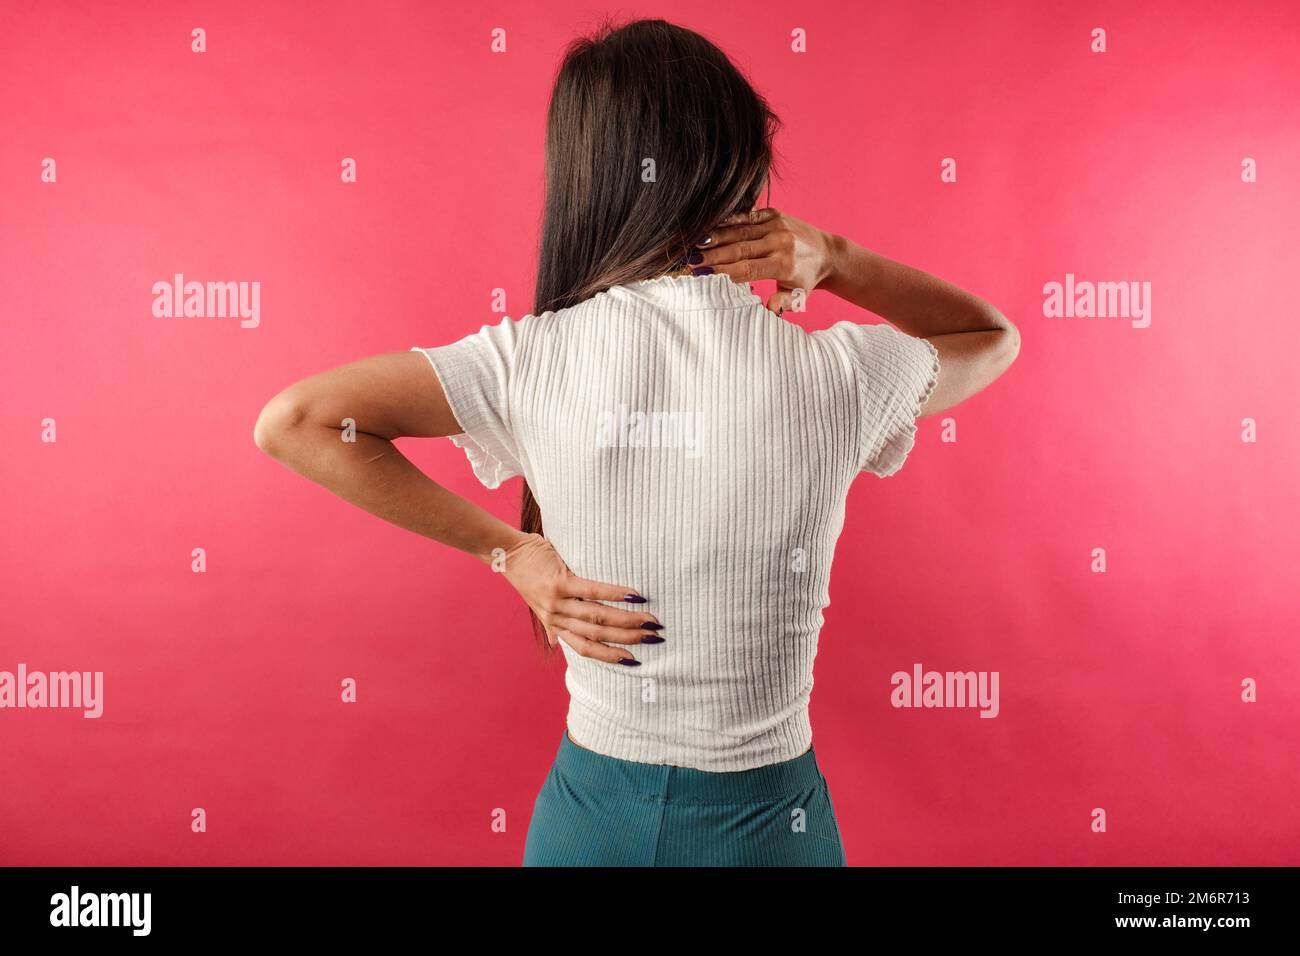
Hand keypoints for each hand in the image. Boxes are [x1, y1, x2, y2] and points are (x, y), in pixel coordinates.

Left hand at [497, 533, 660, 664]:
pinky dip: (616, 594)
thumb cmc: (527, 575)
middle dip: (628, 638)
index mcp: (555, 625)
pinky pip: (593, 591)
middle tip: (654, 638)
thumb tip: (555, 642)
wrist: (507, 553)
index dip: (609, 657)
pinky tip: (634, 596)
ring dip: (628, 620)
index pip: (585, 648)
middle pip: (598, 634)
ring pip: (598, 617)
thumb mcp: (537, 606)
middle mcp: (557, 617)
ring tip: (650, 620)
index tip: (633, 661)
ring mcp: (558, 601)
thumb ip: (550, 625)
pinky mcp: (560, 581)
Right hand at [691, 207, 837, 313]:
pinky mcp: (775, 214)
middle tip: (690, 260)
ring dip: (716, 236)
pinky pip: (747, 217)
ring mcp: (777, 225)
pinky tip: (710, 225)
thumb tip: (770, 310)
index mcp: (783, 265)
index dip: (723, 272)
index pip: (747, 268)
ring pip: (740, 231)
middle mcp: (780, 242)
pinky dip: (728, 220)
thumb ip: (783, 302)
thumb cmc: (806, 279)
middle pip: (739, 249)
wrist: (827, 253)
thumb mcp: (798, 296)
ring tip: (694, 242)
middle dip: (713, 255)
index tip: (701, 275)